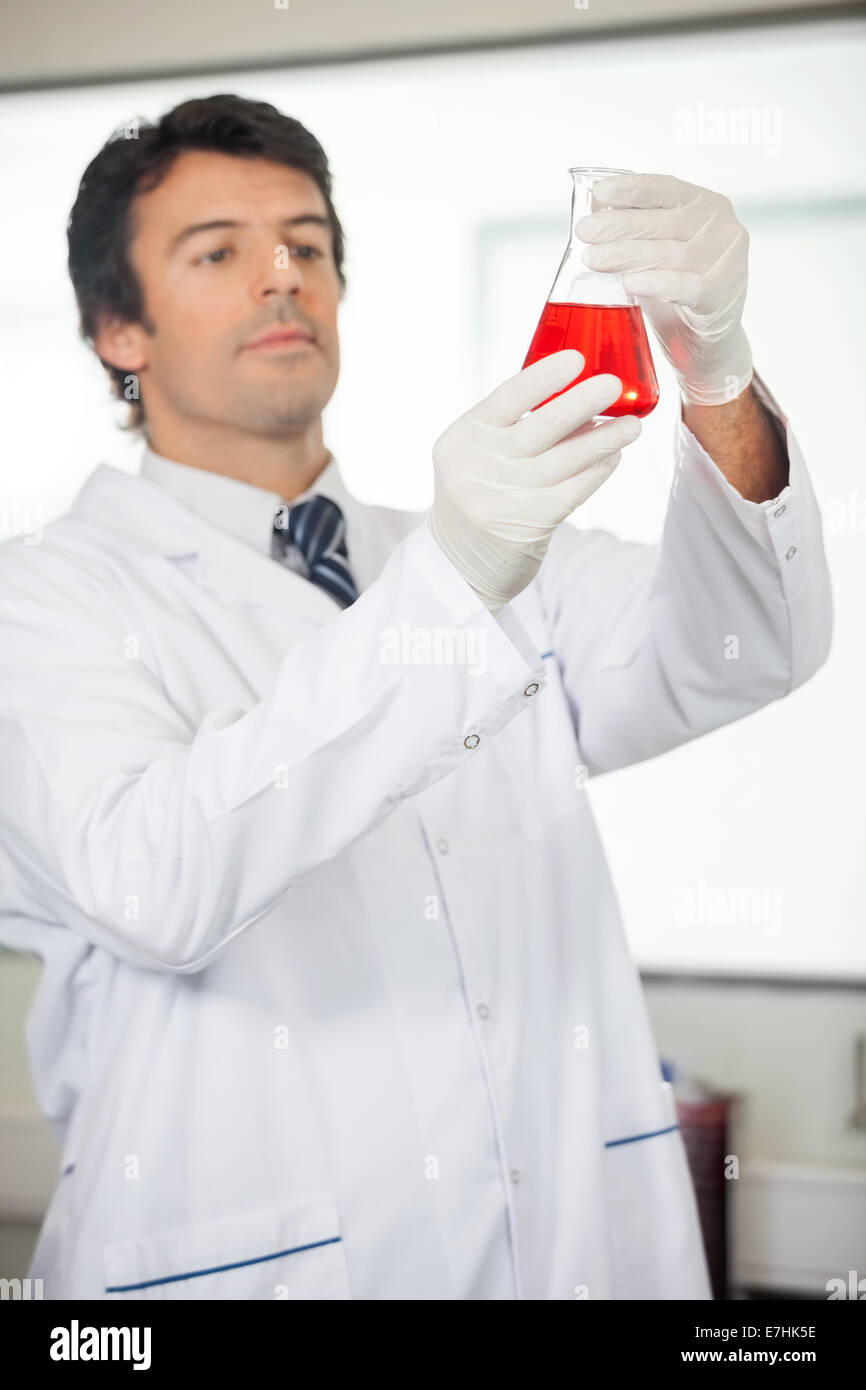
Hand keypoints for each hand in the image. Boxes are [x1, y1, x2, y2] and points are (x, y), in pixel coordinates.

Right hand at [427, 350, 641, 615]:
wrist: (458, 569)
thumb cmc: (478, 502)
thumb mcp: (476, 460)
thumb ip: (512, 432)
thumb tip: (580, 399)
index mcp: (463, 438)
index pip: (508, 398)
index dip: (545, 376)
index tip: (577, 359)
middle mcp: (477, 465)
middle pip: (542, 426)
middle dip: (583, 402)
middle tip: (614, 385)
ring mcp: (501, 496)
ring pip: (565, 458)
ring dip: (604, 439)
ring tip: (631, 426)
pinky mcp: (527, 525)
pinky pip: (574, 489)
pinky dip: (597, 471)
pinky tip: (613, 458)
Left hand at [576, 172, 753, 406]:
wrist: (707, 343)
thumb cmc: (677, 290)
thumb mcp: (656, 254)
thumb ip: (635, 232)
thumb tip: (593, 211)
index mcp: (706, 206)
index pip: (666, 189)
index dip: (631, 189)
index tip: (598, 194)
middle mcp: (722, 227)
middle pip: (663, 222)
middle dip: (619, 227)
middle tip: (585, 233)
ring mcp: (728, 261)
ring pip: (670, 254)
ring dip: (628, 255)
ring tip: (595, 259)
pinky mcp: (723, 296)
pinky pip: (686, 287)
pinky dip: (656, 284)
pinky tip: (630, 282)